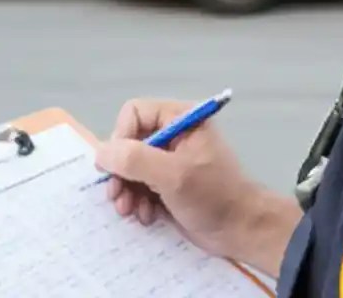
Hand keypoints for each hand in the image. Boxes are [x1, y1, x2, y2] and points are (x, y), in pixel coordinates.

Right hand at [94, 97, 302, 276]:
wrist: (241, 230)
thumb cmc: (213, 195)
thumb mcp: (173, 175)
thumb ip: (135, 160)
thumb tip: (101, 153)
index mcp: (180, 118)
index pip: (134, 113)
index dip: (121, 138)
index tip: (118, 166)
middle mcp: (173, 134)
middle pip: (128, 142)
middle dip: (121, 171)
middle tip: (116, 196)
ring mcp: (170, 160)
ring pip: (130, 167)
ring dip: (126, 190)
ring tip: (129, 210)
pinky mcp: (168, 184)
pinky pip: (140, 186)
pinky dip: (138, 201)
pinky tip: (146, 216)